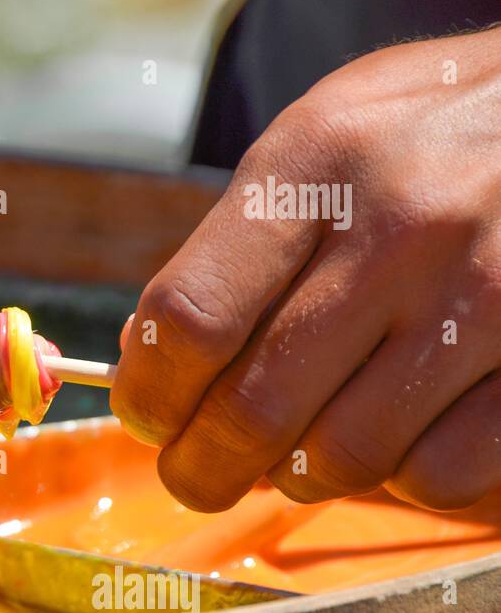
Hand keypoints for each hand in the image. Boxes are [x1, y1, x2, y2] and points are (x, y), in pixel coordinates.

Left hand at [112, 25, 500, 511]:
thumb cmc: (427, 132)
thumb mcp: (318, 143)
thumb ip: (234, 247)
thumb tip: (146, 362)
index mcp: (316, 162)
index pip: (190, 318)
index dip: (147, 394)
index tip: (146, 417)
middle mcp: (402, 228)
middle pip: (255, 409)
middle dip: (203, 467)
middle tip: (197, 474)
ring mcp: (486, 295)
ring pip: (344, 457)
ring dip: (301, 475)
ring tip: (298, 448)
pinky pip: (439, 474)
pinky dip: (401, 480)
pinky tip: (396, 436)